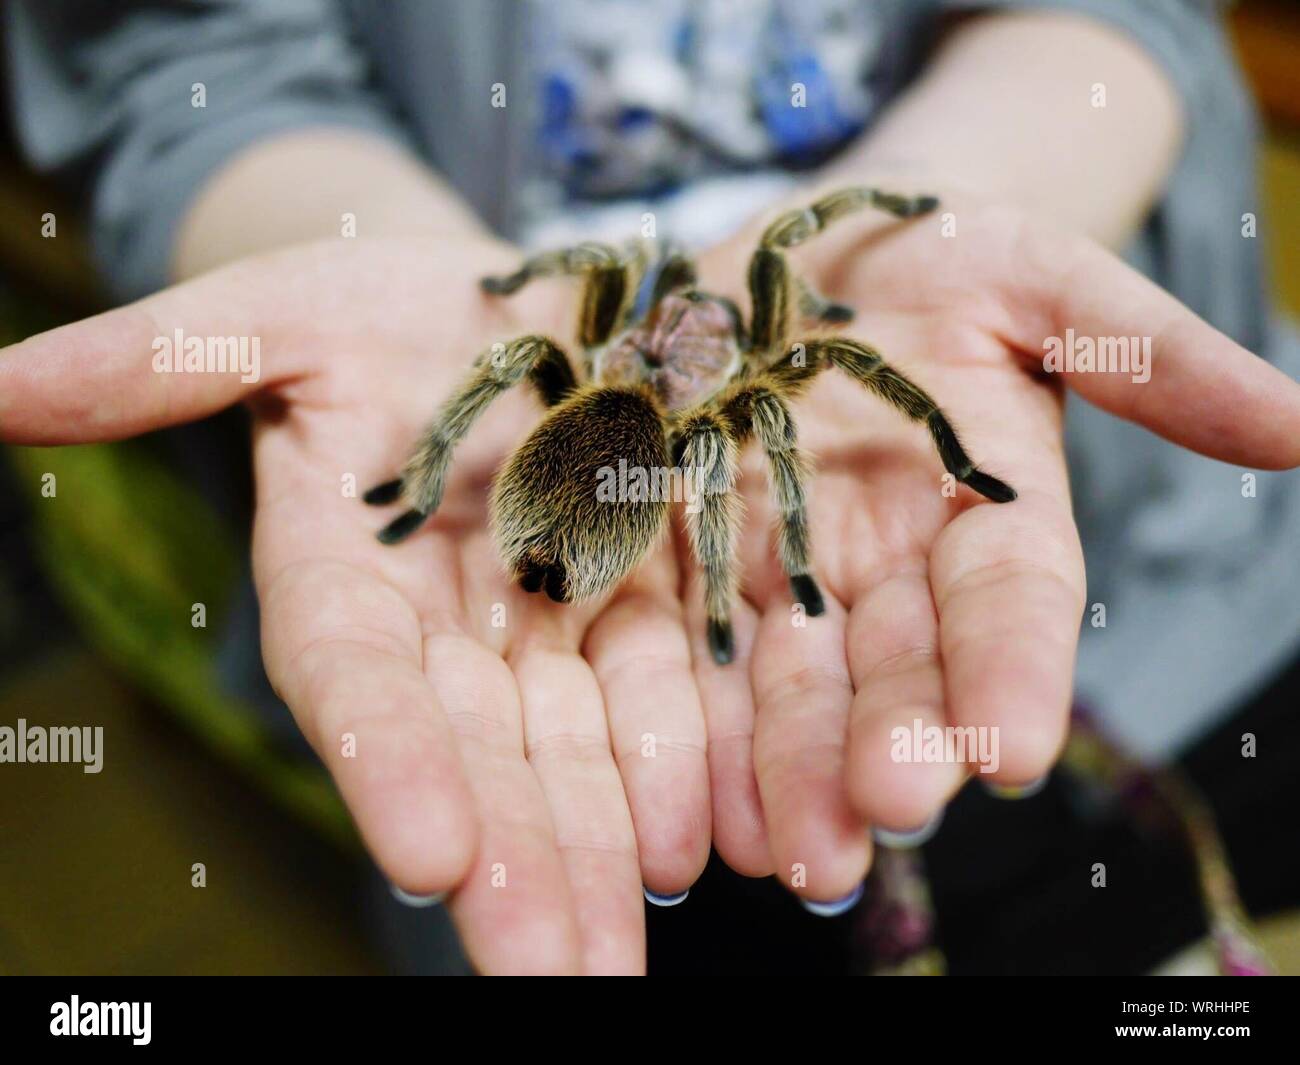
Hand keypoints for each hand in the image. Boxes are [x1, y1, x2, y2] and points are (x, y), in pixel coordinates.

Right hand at [0, 236, 716, 973]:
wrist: (513, 302)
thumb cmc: (378, 306)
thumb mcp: (276, 312)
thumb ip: (165, 359)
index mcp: (348, 570)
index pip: (356, 679)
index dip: (386, 761)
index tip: (428, 856)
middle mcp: (451, 625)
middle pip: (477, 754)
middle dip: (512, 864)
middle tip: (551, 975)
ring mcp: (554, 623)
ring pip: (578, 754)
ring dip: (603, 856)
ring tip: (621, 957)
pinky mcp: (643, 603)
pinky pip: (669, 694)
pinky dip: (690, 770)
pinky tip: (718, 845)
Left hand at [690, 192, 1299, 903]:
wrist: (800, 256)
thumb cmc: (936, 258)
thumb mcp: (1037, 277)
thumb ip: (1145, 352)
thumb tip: (1297, 425)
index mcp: (983, 505)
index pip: (1010, 601)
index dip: (1012, 674)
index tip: (1009, 753)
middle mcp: (883, 564)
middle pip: (888, 671)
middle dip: (882, 751)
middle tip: (870, 829)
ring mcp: (777, 571)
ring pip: (784, 688)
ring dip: (779, 775)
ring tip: (776, 852)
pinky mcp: (680, 563)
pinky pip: (676, 652)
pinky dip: (679, 731)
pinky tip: (679, 814)